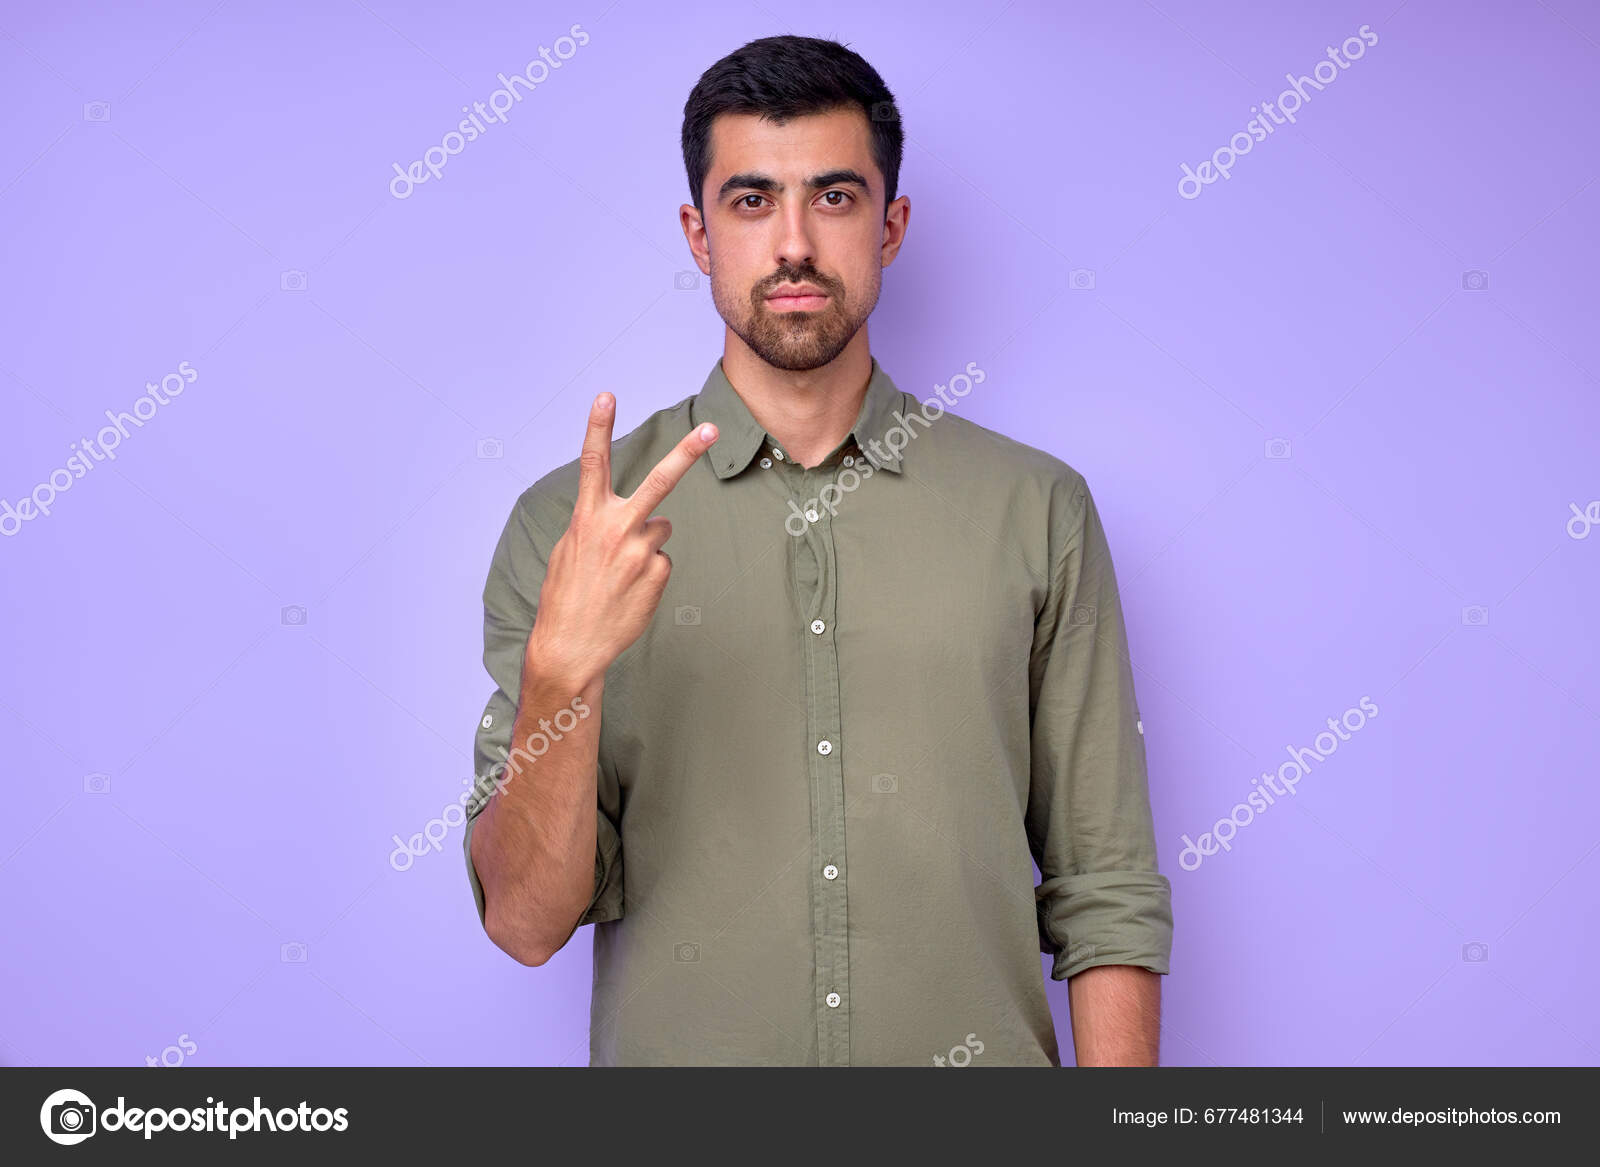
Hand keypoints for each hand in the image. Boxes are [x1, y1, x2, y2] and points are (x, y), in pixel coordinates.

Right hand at [524, 393, 717, 688]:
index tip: (607, 395)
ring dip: (645, 545)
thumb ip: (596, 525)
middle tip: (712, 429)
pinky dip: (648, 573)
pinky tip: (630, 592)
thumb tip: (627, 519)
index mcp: (587, 518)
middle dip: (687, 453)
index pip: (592, 463)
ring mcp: (641, 551)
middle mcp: (616, 529)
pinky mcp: (658, 573)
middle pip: (658, 481)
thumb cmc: (567, 596)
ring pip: (660, 530)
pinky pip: (661, 560)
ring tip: (621, 574)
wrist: (571, 645)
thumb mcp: (569, 551)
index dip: (598, 426)